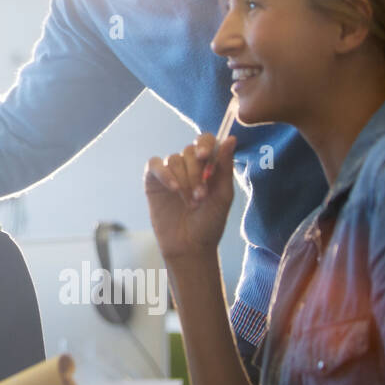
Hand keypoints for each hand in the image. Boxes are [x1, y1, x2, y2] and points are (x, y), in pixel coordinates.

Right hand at [144, 132, 236, 262]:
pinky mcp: (153, 181)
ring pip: (174, 159)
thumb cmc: (210, 223)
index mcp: (208, 165)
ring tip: (191, 202)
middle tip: (201, 196)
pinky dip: (164, 174)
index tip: (205, 156)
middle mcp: (188, 166)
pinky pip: (155, 165)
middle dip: (196, 172)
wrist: (189, 246)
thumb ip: (225, 167)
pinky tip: (173, 189)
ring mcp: (170, 172)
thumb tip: (231, 138)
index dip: (204, 144)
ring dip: (184, 180)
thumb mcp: (223, 195)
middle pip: (189, 151)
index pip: (205, 140)